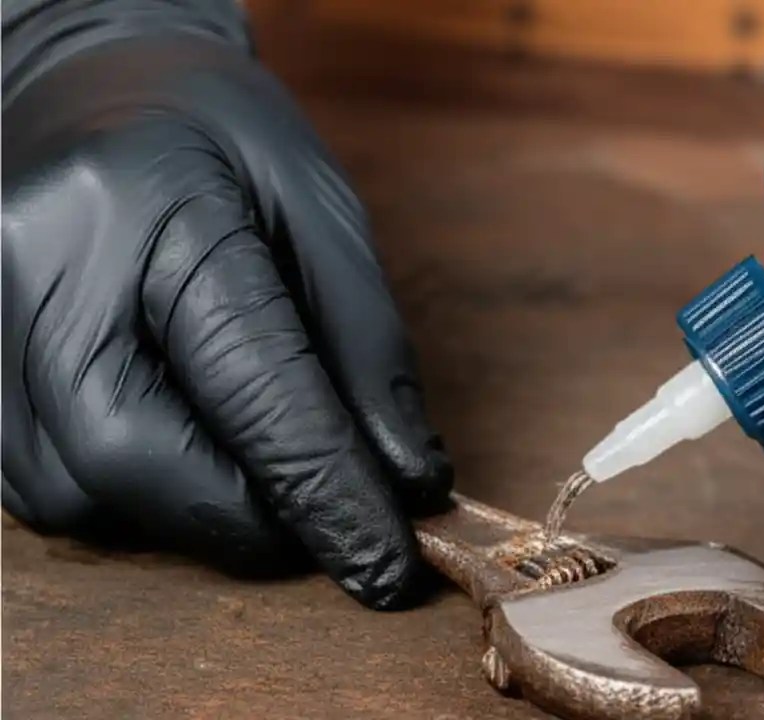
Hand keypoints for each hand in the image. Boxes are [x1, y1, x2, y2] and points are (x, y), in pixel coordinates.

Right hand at [2, 2, 451, 608]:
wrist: (92, 82)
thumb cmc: (223, 136)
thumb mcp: (323, 212)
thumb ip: (367, 349)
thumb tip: (404, 482)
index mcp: (146, 206)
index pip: (248, 386)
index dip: (326, 492)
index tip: (389, 566)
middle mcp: (39, 271)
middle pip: (131, 459)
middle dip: (250, 519)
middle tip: (333, 523)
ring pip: (81, 492)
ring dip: (195, 511)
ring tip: (264, 461)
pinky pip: (49, 483)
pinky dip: (138, 494)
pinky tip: (191, 445)